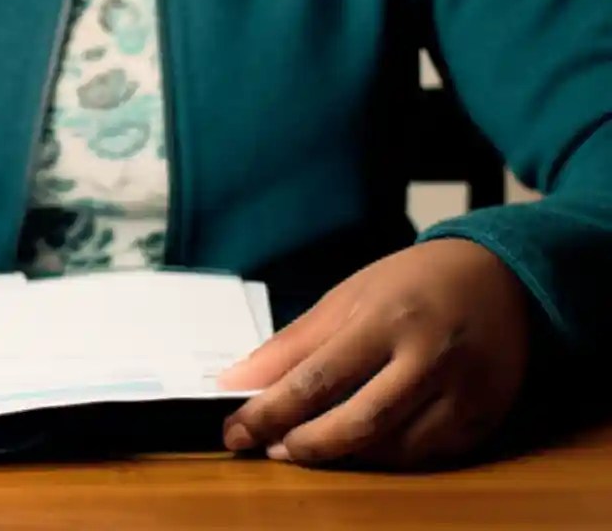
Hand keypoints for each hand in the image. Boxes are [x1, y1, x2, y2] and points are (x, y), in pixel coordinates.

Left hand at [218, 239, 530, 468]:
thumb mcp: (344, 298)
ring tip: (304, 445)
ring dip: (340, 455)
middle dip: (303, 444)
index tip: (234, 431)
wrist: (498, 277)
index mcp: (386, 318)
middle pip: (357, 422)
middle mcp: (429, 356)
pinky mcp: (482, 417)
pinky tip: (356, 444)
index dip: (269, 413)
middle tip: (267, 447)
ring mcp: (462, 391)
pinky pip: (423, 455)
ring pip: (391, 448)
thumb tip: (235, 382)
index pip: (316, 379)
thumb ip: (290, 345)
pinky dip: (382, 456)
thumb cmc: (410, 285)